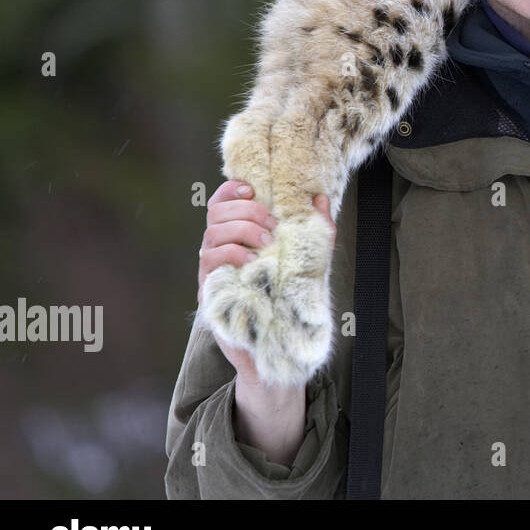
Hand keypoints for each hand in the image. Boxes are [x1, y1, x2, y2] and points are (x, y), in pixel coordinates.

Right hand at [197, 181, 335, 381]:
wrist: (278, 340)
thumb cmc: (289, 294)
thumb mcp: (308, 258)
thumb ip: (316, 229)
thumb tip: (319, 197)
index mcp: (238, 235)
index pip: (222, 202)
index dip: (230, 190)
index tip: (252, 189)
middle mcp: (221, 248)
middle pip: (216, 212)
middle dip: (245, 211)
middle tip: (272, 225)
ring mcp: (213, 268)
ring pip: (211, 234)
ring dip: (241, 230)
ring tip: (267, 244)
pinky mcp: (210, 289)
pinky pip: (210, 261)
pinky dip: (232, 254)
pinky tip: (253, 262)